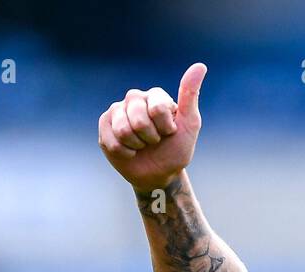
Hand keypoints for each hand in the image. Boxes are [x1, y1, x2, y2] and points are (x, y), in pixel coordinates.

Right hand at [98, 63, 206, 192]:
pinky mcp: (104, 125)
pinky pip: (112, 141)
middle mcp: (135, 98)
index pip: (157, 109)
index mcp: (155, 96)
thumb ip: (190, 95)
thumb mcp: (189, 125)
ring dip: (137, 145)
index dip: (165, 128)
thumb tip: (200, 66)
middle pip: (138, 120)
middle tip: (155, 141)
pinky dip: (125, 153)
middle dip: (150, 138)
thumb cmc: (175, 150)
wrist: (159, 174)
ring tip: (142, 145)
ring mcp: (117, 111)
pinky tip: (130, 151)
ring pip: (123, 130)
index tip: (170, 132)